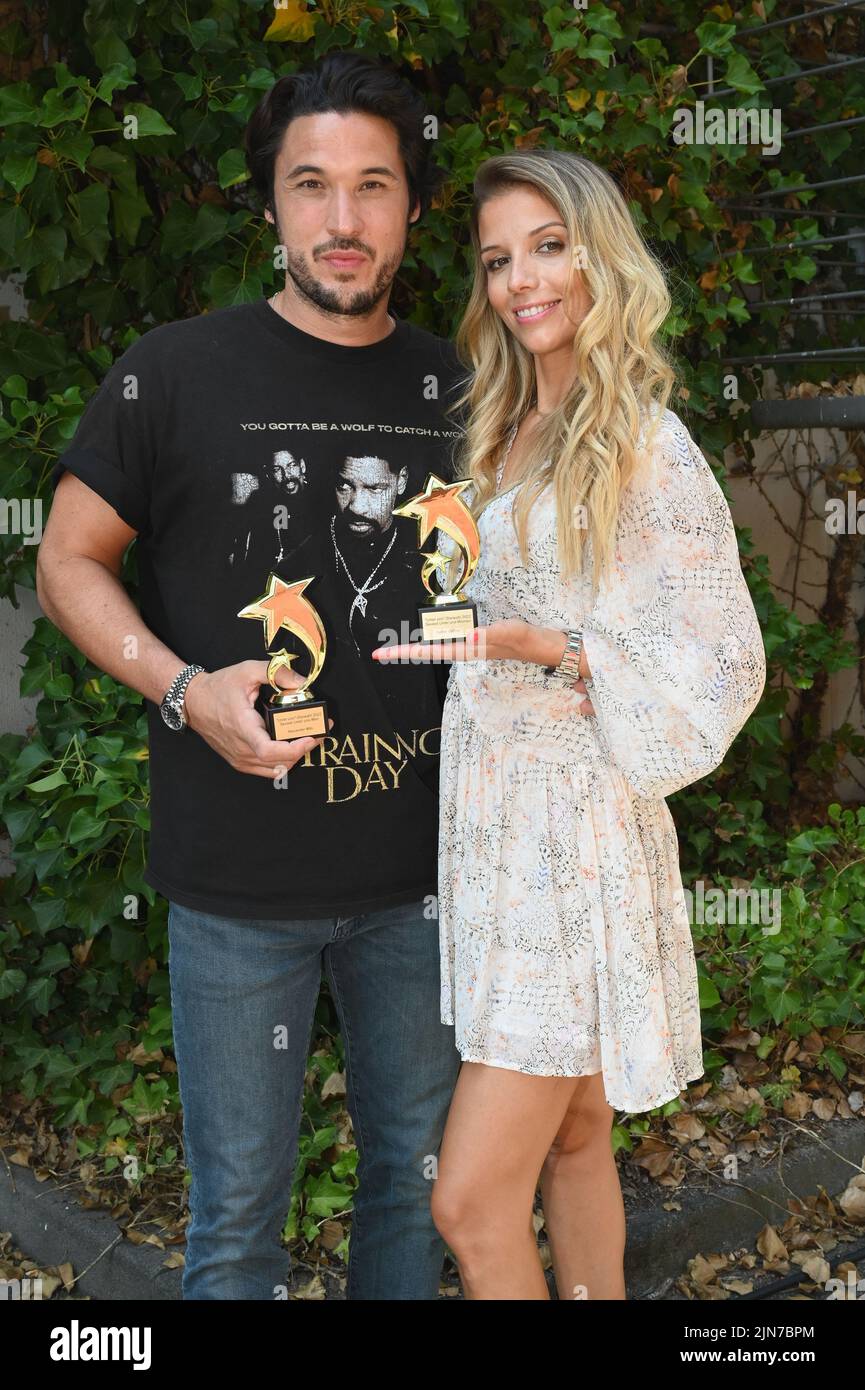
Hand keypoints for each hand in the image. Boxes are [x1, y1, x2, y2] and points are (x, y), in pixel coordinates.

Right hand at [183, 661, 332, 778]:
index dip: (295, 748)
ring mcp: (239, 759)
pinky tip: (290, 748)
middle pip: (279, 762)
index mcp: (242, 727)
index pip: (270, 751)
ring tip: (307, 739)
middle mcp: (240, 749)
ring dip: (295, 757)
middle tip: (319, 732)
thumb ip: (276, 674)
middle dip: (304, 749)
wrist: (193, 701)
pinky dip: (282, 762)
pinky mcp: (239, 762)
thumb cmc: (219, 687)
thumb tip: (302, 682)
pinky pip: (266, 770)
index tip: (312, 737)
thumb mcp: (247, 671)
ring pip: (275, 769)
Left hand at [372, 619, 531, 664]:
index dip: (406, 651)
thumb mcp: (509, 632)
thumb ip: (489, 635)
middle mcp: (463, 649)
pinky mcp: (474, 641)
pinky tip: (427, 639)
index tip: (384, 653)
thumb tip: (468, 637)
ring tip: (394, 647)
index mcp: (466, 649)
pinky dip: (432, 641)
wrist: (541, 646)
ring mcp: (467, 646)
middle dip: (404, 652)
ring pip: (435, 648)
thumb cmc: (524, 639)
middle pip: (427, 652)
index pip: (430, 651)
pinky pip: (447, 642)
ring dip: (416, 648)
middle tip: (379, 652)